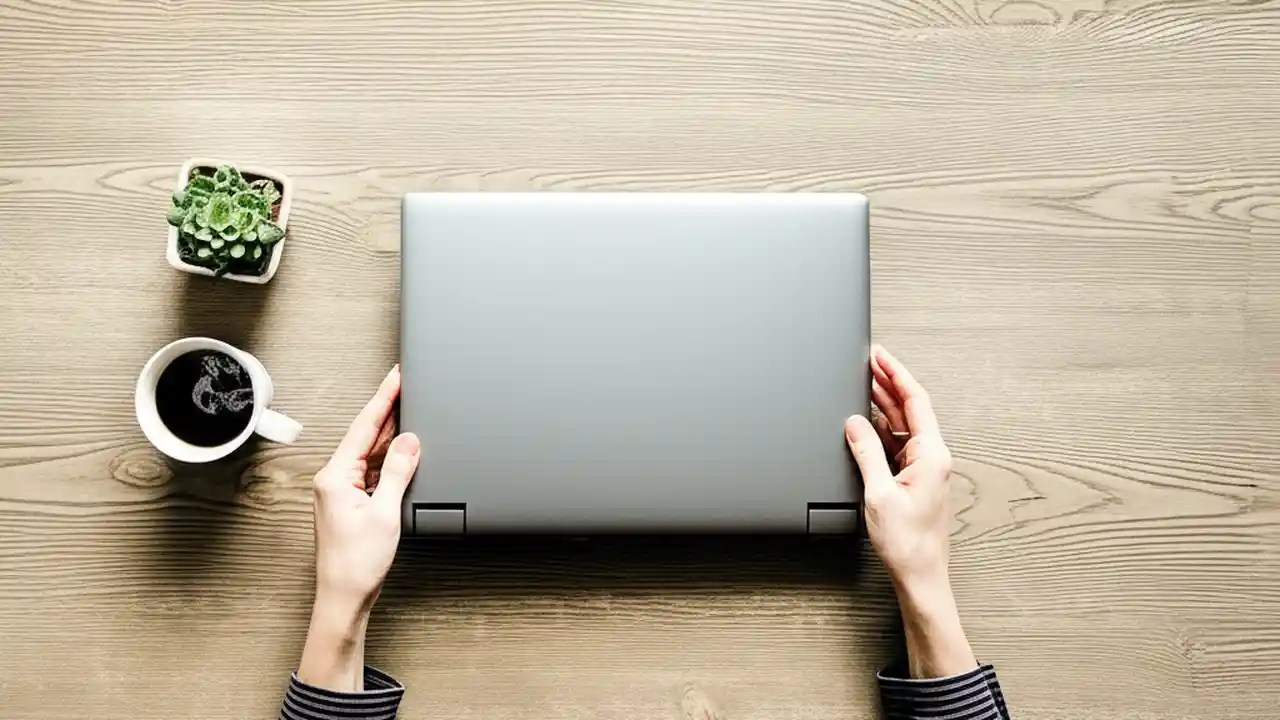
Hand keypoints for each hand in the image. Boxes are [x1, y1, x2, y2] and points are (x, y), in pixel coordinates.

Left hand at [298, 365, 420, 690]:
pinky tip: (405, 451)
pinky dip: (390, 459)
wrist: (344, 597)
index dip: (384, 398)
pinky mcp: (350, 502)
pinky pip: (372, 471)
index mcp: (335, 476)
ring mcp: (341, 491)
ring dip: (392, 436)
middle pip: (367, 436)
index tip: (396, 376)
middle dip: (389, 411)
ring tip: (412, 412)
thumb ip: (398, 472)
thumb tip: (410, 441)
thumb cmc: (356, 564)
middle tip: (409, 385)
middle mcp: (333, 480)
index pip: (365, 426)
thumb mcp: (385, 512)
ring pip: (371, 453)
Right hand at [845, 345, 976, 677]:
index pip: (915, 400)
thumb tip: (855, 424)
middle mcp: (934, 458)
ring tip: (865, 383)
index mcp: (932, 455)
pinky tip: (868, 420)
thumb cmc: (907, 543)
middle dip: (889, 383)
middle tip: (869, 361)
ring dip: (885, 404)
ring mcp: (926, 469)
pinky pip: (900, 443)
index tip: (880, 355)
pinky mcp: (917, 480)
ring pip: (905, 425)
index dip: (896, 373)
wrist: (920, 575)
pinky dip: (883, 428)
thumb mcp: (877, 492)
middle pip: (911, 408)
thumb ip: (865, 452)